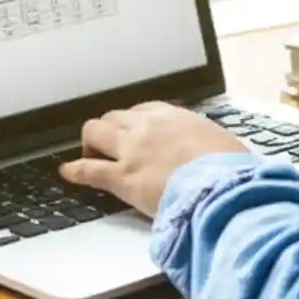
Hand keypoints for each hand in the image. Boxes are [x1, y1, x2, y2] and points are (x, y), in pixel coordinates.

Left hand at [59, 102, 246, 215]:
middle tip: (109, 144)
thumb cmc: (230, 170)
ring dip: (91, 142)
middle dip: (109, 128)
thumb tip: (215, 155)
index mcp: (176, 117)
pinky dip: (75, 170)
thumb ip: (208, 145)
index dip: (134, 121)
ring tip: (89, 154)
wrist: (222, 188)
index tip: (133, 128)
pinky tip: (68, 172)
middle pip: (115, 117)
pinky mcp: (123, 177)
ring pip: (95, 133)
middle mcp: (149, 126)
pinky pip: (89, 169)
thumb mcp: (224, 145)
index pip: (144, 110)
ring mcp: (133, 150)